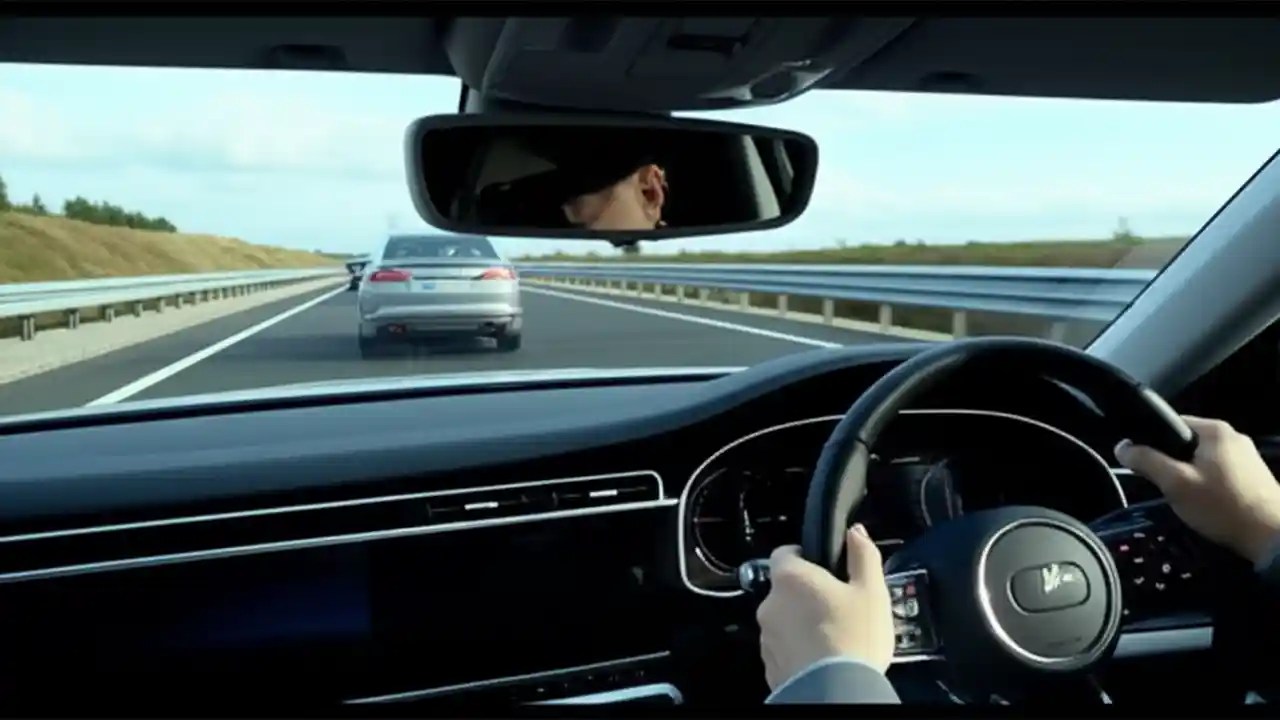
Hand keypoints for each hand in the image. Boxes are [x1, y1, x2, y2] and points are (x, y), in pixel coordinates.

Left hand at [756, 524, 894, 690]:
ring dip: (801, 623)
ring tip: (833, 637)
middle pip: (785, 589)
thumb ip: (863, 556)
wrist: (836, 692)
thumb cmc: (854, 638)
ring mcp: (767, 636)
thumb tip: (855, 532)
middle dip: (807, 595)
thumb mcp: (871, 591)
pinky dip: (799, 649)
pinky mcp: (769, 664)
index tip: (823, 568)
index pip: (784, 552)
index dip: (804, 556)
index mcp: (791, 578)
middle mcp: (770, 603)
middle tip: (837, 607)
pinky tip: (822, 658)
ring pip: (784, 620)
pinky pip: (784, 648)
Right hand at [1116, 415, 1279, 564]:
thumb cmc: (1221, 505)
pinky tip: (1208, 503)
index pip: (1171, 423)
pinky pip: (1220, 472)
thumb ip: (1146, 461)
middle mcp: (1234, 436)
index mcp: (1215, 429)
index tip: (1144, 466)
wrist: (1272, 537)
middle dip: (1173, 463)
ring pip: (1203, 460)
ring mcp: (1248, 456)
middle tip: (1165, 487)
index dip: (1152, 443)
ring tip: (1186, 498)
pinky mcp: (1255, 475)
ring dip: (1191, 476)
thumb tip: (1121, 447)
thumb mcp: (1175, 484)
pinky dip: (1209, 484)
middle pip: (1187, 443)